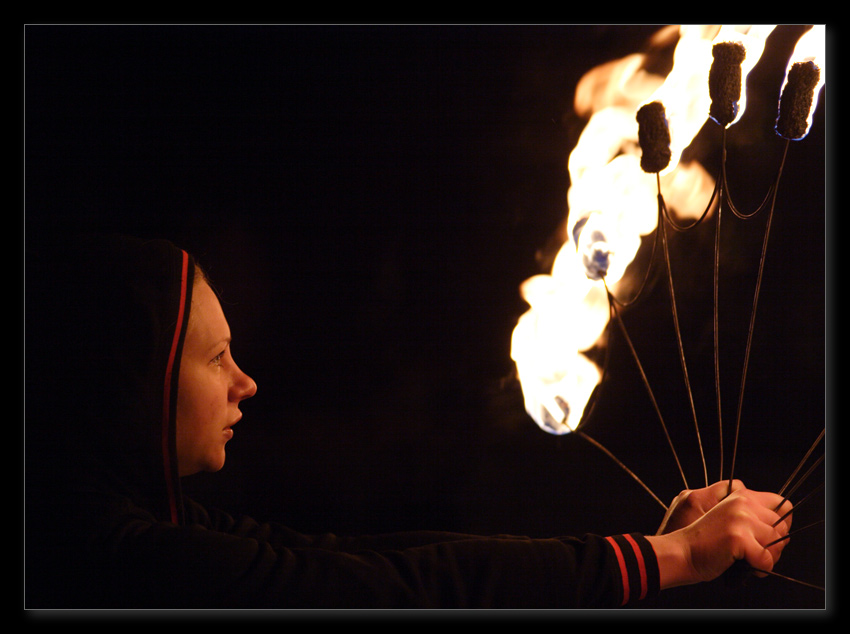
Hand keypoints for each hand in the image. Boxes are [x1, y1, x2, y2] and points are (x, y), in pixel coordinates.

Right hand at [647, 482, 791, 588]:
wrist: (681, 552)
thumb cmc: (704, 541)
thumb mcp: (728, 517)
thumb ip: (751, 515)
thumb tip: (782, 528)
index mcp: (741, 496)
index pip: (782, 505)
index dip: (781, 524)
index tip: (767, 537)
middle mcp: (743, 502)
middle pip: (782, 527)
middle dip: (774, 545)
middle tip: (755, 553)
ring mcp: (740, 518)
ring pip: (776, 543)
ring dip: (767, 558)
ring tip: (749, 560)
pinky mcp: (738, 536)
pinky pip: (766, 559)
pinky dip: (759, 569)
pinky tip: (746, 566)